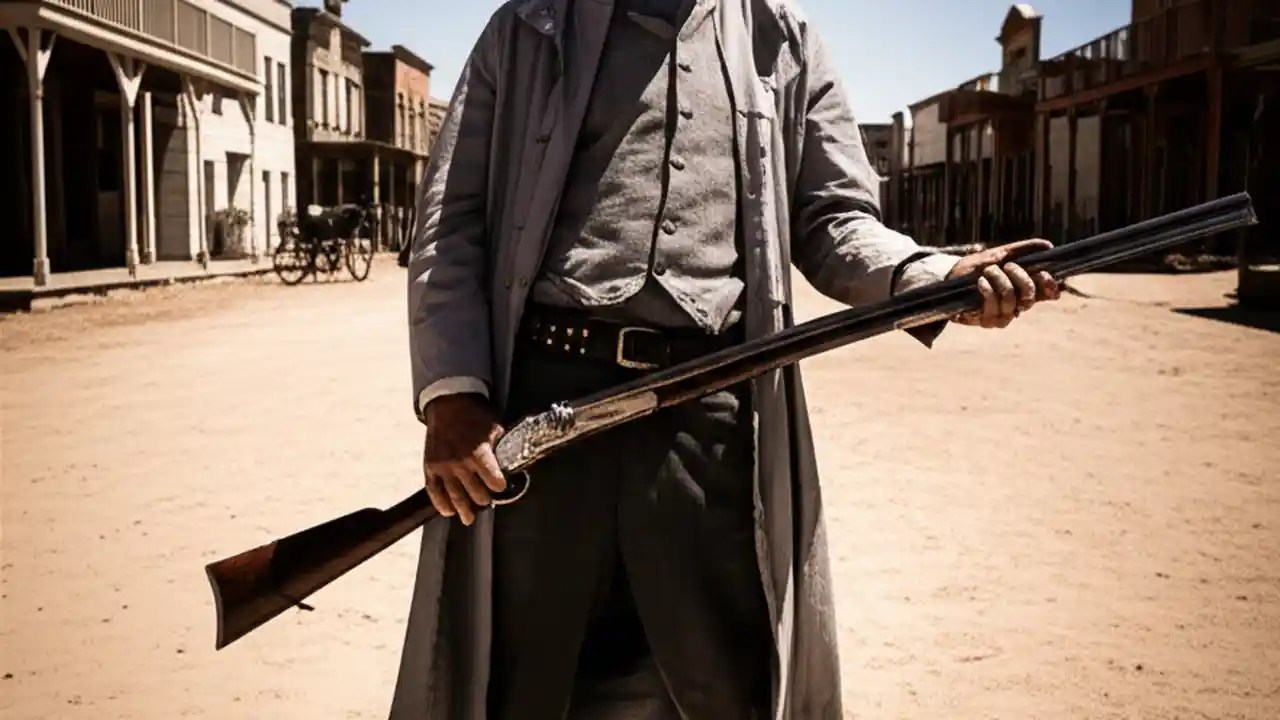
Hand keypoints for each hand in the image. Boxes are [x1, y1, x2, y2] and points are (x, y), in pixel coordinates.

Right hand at [422, 393, 506, 525]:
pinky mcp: (430, 467)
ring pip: (455, 497)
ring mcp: (443, 467)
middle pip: (475, 493)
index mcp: (479, 453)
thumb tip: (513, 463)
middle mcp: (460, 462)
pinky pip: (434, 491)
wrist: (449, 404)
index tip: (499, 486)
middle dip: (483, 500)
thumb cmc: (476, 416)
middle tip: (486, 501)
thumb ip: (502, 448)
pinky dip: (440, 504)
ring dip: (464, 511)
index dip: (498, 485)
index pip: (493, 481)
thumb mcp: (496, 428)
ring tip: (469, 518)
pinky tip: (447, 511)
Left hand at [947, 239, 1061, 327]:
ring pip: (1011, 299)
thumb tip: (1048, 245)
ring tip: (988, 271)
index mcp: (1024, 289)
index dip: (1050, 286)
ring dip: (999, 280)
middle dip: (1021, 277)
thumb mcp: (998, 254)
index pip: (1047, 293)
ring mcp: (1003, 315)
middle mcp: (1017, 305)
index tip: (1044, 274)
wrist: (948, 279)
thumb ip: (1022, 250)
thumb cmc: (975, 267)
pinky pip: (993, 307)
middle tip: (1008, 265)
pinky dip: (988, 290)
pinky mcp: (987, 321)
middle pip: (1030, 296)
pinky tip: (980, 282)